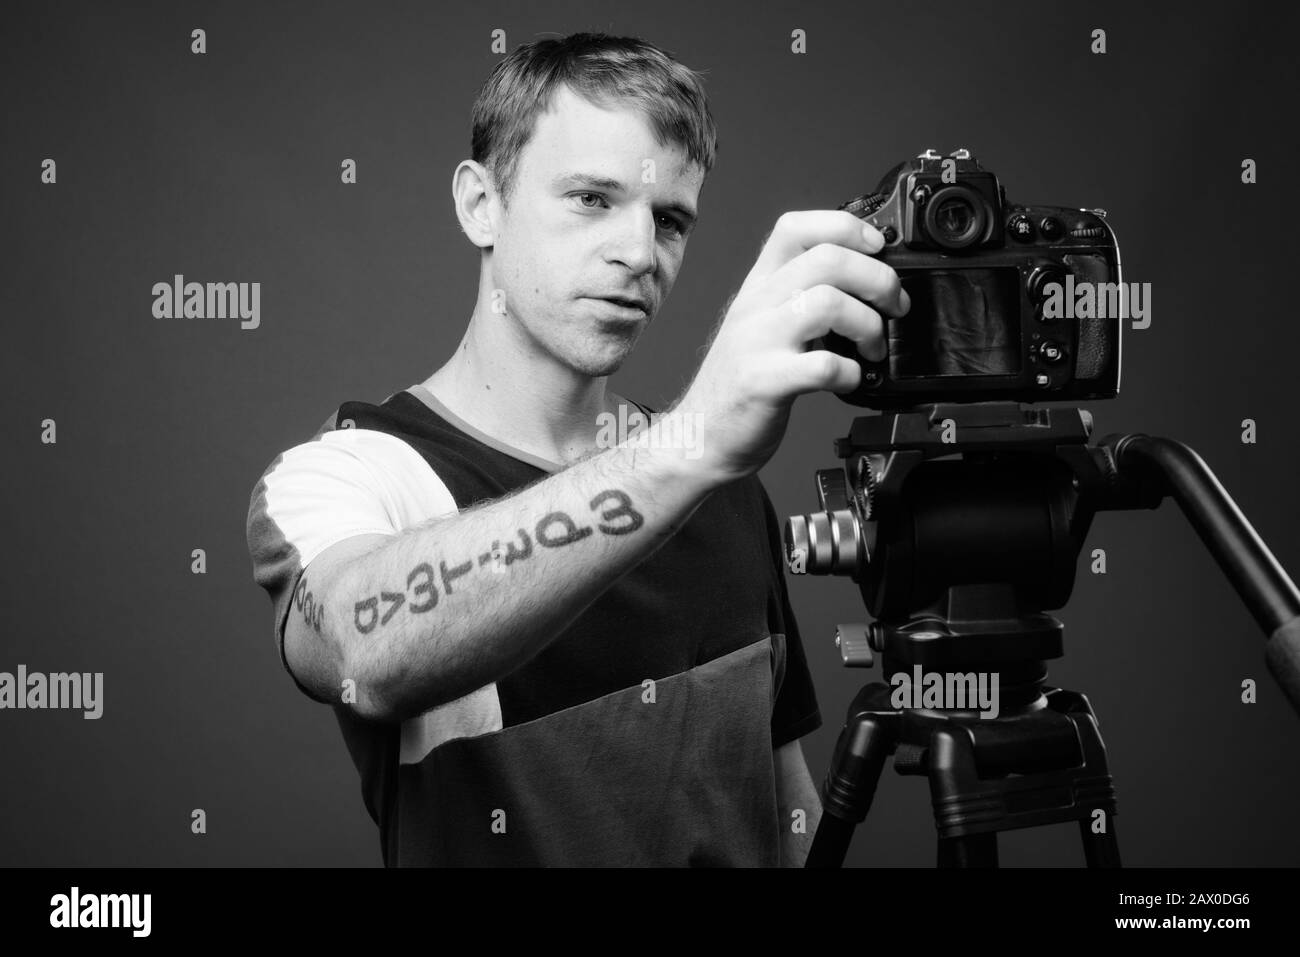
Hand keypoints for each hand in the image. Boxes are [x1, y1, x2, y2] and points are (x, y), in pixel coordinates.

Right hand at [670, 210, 910, 486]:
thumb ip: (802, 298)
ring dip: (868, 325)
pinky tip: (851, 380)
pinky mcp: (764, 382)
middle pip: (827, 259)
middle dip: (878, 279)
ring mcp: (758, 342)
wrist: (702, 435)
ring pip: (827, 303)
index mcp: (758, 286)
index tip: (877, 248)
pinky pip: (822, 365)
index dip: (846, 228)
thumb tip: (868, 281)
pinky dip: (851, 372)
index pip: (795, 227)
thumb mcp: (764, 324)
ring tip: (873, 348)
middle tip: (894, 307)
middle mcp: (756, 305)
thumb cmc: (742, 382)